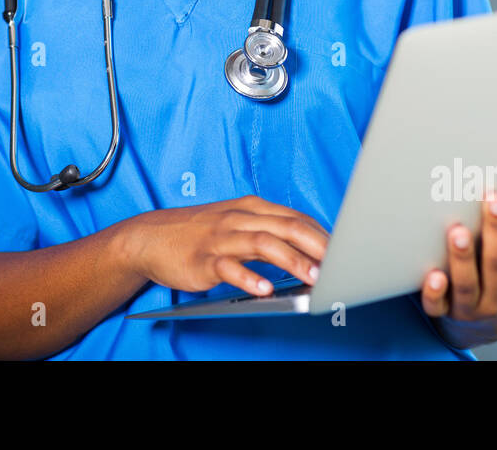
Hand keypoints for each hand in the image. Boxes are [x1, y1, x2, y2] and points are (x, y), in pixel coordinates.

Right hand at [122, 195, 328, 296]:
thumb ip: (270, 233)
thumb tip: (308, 250)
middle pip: (285, 226)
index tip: (345, 252)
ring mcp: (220, 238)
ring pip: (261, 243)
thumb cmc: (200, 232)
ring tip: (311, 276)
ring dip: (290, 260)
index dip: (322, 235)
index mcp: (251, 208)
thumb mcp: (237, 223)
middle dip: (315, 245)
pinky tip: (263, 289)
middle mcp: (239, 218)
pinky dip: (248, 278)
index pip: (295, 218)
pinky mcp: (203, 260)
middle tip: (339, 263)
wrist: (151, 237)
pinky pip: (228, 267)